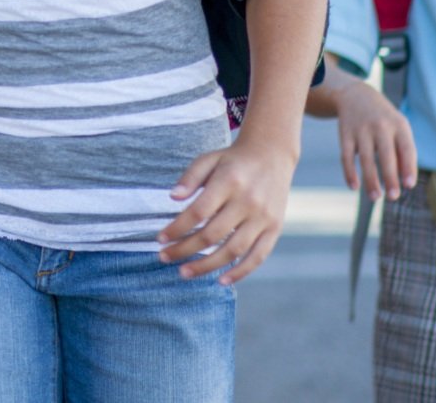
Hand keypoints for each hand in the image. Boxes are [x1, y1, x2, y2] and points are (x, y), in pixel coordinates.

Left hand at [159, 130, 296, 284]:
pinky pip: (258, 256)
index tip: (160, 239)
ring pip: (234, 250)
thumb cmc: (232, 160)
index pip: (198, 212)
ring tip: (184, 272)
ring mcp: (263, 217)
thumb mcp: (209, 159)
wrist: (272, 154)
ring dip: (207, 266)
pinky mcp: (275, 228)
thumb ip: (190, 177)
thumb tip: (172, 197)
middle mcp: (248, 201)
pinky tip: (221, 281)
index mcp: (228, 181)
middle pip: (212, 234)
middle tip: (164, 258)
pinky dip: (241, 272)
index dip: (177, 228)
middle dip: (185, 249)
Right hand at [335, 82, 416, 201]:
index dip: (408, 167)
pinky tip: (354, 187)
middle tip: (393, 197)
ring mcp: (361, 130)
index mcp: (399, 125)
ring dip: (370, 180)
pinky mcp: (345, 134)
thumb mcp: (398, 129)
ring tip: (375, 197)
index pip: (406, 148)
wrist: (356, 95)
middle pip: (386, 155)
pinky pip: (346, 156)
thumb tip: (404, 181)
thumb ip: (403, 152)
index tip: (408, 185)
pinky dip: (349, 172)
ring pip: (366, 158)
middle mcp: (381, 126)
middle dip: (390, 177)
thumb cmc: (384, 120)